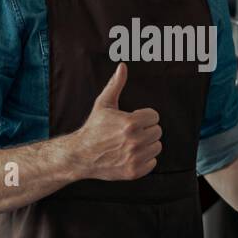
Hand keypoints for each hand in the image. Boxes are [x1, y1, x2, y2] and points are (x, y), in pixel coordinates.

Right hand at [67, 63, 162, 180]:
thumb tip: (122, 66)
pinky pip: (153, 162)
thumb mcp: (103, 104)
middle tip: (130, 132)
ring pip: (157, 147)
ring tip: (131, 143)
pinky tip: (131, 155)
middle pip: (157, 132)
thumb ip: (116, 84)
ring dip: (147, 144)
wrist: (80, 155)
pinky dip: (145, 159)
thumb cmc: (93, 128)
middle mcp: (135, 141)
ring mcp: (135, 158)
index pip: (155, 117)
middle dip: (146, 130)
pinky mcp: (134, 172)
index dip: (144, 117)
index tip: (133, 120)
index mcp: (131, 123)